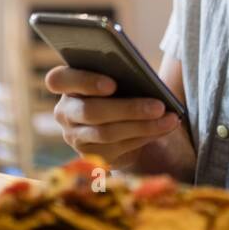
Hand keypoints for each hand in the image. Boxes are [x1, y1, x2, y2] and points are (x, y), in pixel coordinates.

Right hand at [46, 66, 184, 172]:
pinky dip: (145, 137)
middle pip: (91, 111)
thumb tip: (145, 81)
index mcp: (65, 84)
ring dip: (143, 126)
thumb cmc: (121, 88)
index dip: (84, 82)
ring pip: (107, 133)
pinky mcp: (90, 156)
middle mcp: (64, 112)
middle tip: (159, 106)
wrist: (121, 122)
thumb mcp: (118, 77)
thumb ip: (122, 73)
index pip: (58, 80)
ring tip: (171, 119)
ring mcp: (74, 136)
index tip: (112, 84)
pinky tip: (165, 128)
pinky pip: (119, 148)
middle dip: (128, 109)